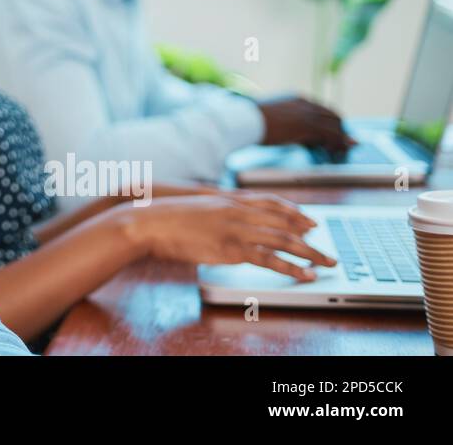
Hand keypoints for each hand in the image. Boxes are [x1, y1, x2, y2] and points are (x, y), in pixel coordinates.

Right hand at [119, 193, 336, 280]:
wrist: (149, 221)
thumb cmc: (164, 216)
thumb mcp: (193, 208)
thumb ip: (212, 212)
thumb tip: (218, 220)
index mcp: (228, 199)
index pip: (270, 203)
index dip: (293, 211)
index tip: (309, 219)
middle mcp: (237, 211)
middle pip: (283, 221)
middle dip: (308, 233)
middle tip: (325, 243)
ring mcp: (236, 228)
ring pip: (284, 239)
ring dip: (309, 252)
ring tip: (326, 262)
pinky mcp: (232, 247)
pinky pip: (270, 259)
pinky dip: (291, 268)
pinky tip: (305, 275)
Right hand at [258, 97, 351, 151]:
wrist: (245, 119)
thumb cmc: (250, 120)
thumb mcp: (270, 119)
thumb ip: (283, 122)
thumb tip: (288, 132)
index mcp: (296, 99)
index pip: (322, 109)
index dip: (330, 122)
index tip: (333, 135)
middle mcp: (306, 104)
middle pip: (334, 116)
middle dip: (340, 131)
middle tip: (341, 146)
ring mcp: (309, 114)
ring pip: (336, 126)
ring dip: (340, 140)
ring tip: (339, 153)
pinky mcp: (310, 126)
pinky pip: (332, 135)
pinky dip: (337, 145)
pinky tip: (332, 153)